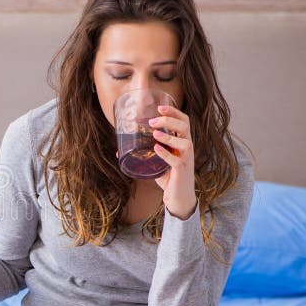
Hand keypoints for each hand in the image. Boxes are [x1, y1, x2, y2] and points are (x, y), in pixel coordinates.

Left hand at [148, 105, 196, 219]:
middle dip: (169, 120)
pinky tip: (156, 149)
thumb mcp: (155, 163)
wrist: (178, 198)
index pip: (184, 122)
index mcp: (182, 142)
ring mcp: (186, 159)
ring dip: (169, 136)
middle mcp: (187, 148)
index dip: (174, 113)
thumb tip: (117, 151)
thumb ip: (142, 154)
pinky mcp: (181, 171)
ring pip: (185, 142)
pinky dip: (166, 153)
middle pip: (185, 127)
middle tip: (152, 121)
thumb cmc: (168, 177)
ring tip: (154, 133)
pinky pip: (176, 160)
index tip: (160, 107)